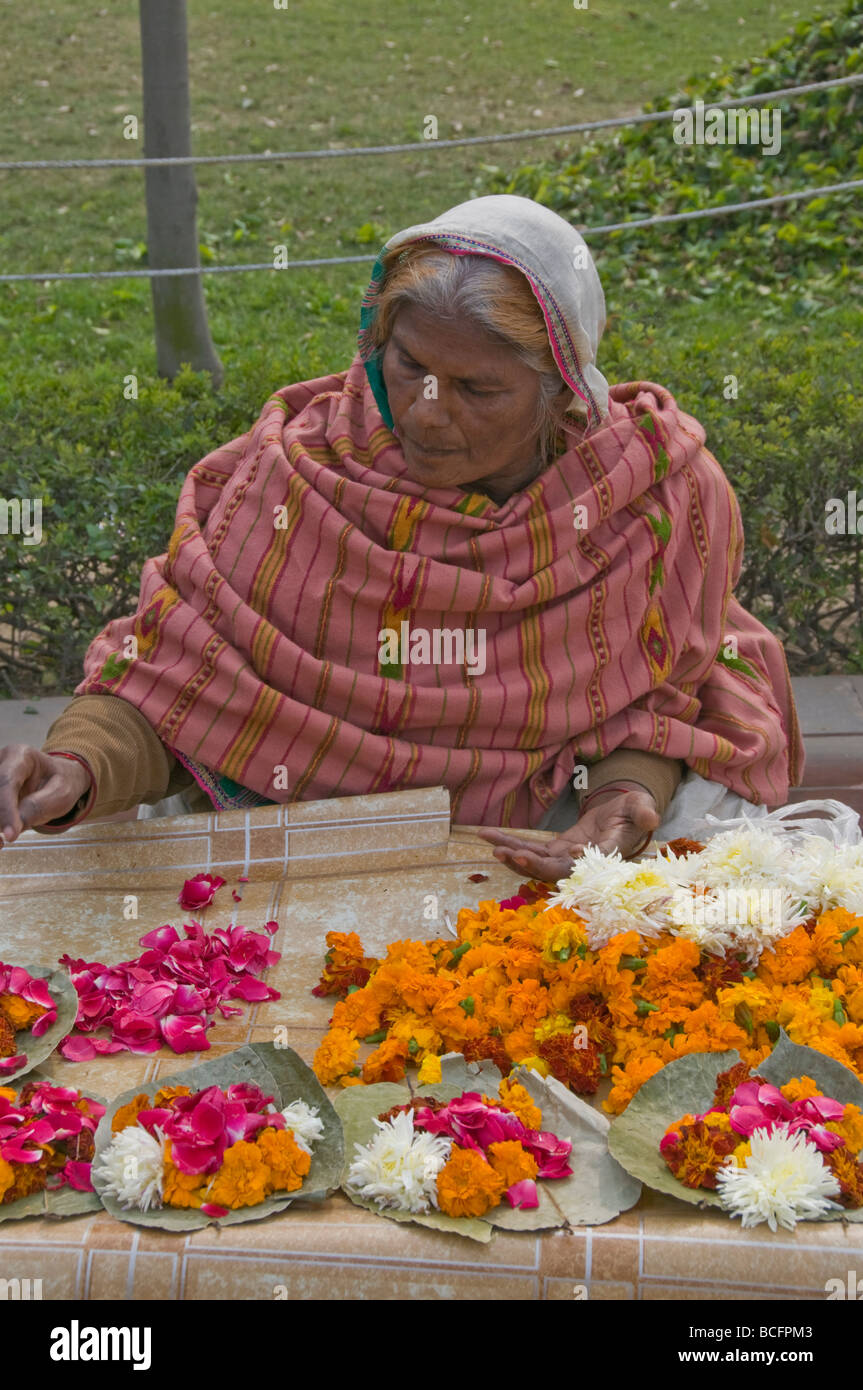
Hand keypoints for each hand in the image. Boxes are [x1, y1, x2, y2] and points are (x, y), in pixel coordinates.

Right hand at [0, 745, 90, 844]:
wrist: (58, 778)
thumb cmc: (62, 782)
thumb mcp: (62, 793)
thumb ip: (40, 806)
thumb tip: (16, 824)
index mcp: (20, 755)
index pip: (6, 781)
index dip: (6, 810)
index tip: (11, 835)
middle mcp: (1, 762)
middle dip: (1, 819)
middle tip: (10, 837)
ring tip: (7, 837)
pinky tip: (1, 839)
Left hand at [479, 786, 659, 882]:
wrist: (622, 817)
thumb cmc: (634, 813)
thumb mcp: (641, 808)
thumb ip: (644, 813)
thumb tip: (651, 819)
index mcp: (605, 858)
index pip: (588, 864)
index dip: (574, 860)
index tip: (569, 849)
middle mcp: (581, 865)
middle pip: (554, 871)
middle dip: (531, 865)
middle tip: (509, 854)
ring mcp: (565, 859)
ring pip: (536, 863)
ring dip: (513, 856)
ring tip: (492, 845)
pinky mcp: (554, 851)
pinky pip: (530, 851)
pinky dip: (510, 844)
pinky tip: (489, 836)